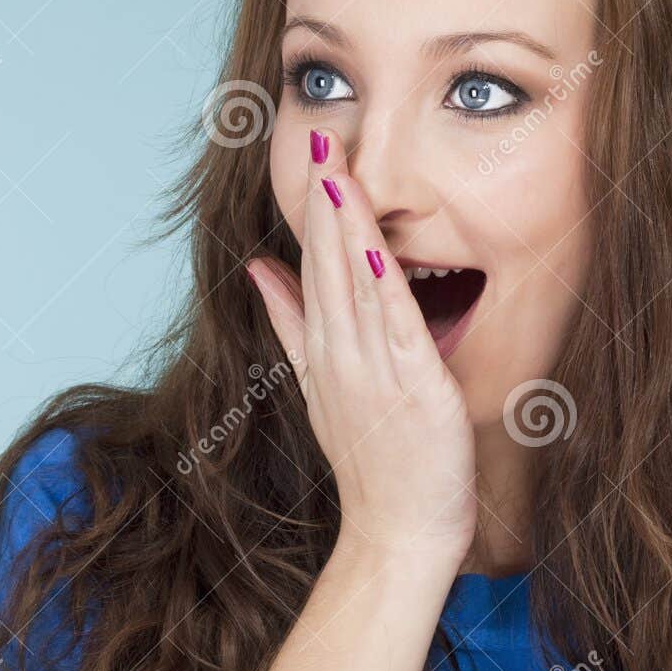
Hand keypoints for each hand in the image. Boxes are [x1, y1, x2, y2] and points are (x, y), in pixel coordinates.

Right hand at [246, 128, 477, 568]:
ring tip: (333, 170)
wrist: (397, 533)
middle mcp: (340, 352)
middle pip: (325, 264)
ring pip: (352, 284)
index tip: (310, 152)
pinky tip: (369, 244)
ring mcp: (370, 369)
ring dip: (343, 227)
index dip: (312, 208)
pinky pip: (392, 325)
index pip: (312, 264)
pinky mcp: (409, 386)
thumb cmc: (373, 462)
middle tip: (317, 136)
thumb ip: (290, 323)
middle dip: (322, 200)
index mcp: (324, 348)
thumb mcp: (321, 384)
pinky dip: (378, 284)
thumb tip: (261, 268)